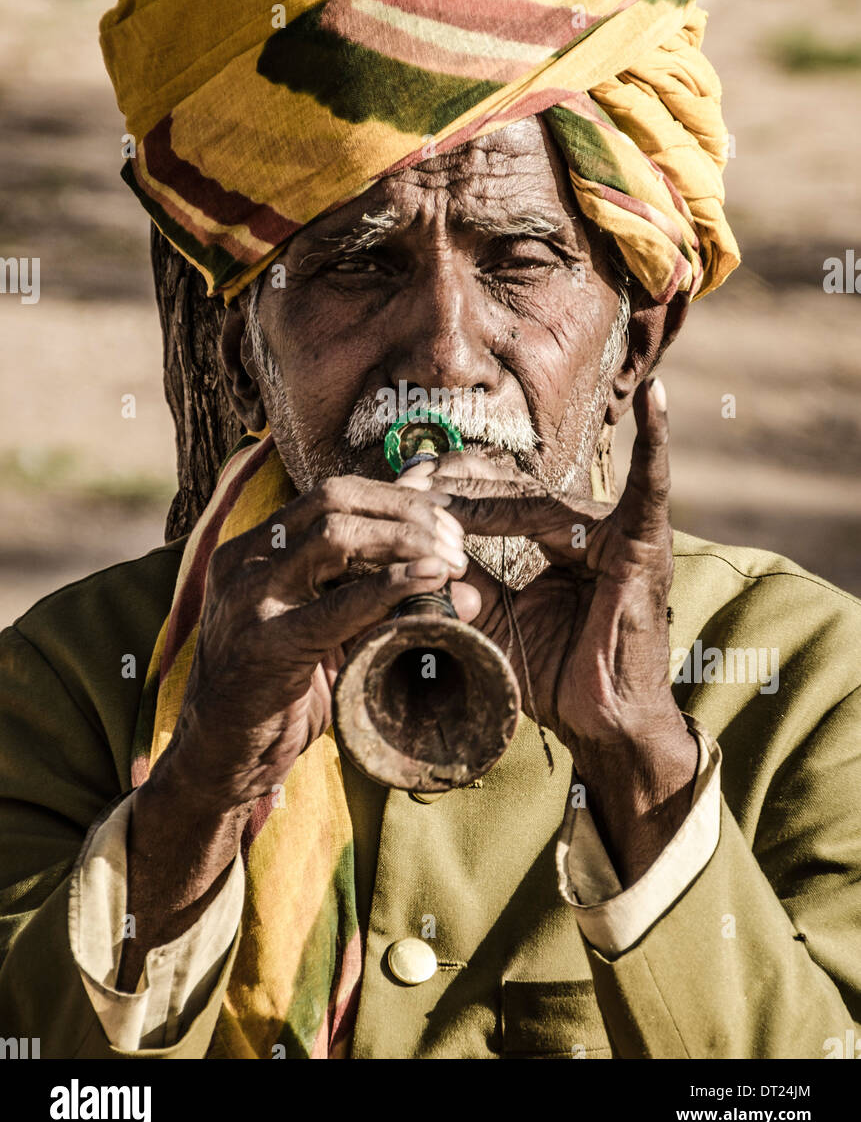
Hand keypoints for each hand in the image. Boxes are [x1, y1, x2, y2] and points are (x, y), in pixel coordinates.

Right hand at [153, 471, 475, 812]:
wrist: (220, 757)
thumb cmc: (277, 692)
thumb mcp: (326, 632)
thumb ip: (380, 603)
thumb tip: (465, 589)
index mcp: (251, 548)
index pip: (329, 494)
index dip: (393, 497)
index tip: (442, 517)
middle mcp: (243, 561)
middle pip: (334, 501)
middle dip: (405, 511)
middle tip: (455, 539)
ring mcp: (248, 598)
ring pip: (335, 536)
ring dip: (404, 539)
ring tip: (450, 561)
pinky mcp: (266, 643)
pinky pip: (338, 604)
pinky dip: (392, 585)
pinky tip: (430, 581)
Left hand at [430, 379, 697, 882]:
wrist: (601, 723)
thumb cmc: (555, 676)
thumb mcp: (495, 621)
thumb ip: (465, 584)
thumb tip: (418, 557)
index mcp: (565, 540)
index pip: (502, 503)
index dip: (453, 500)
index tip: (403, 492)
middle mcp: (595, 527)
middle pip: (516, 494)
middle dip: (456, 494)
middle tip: (405, 485)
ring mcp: (623, 530)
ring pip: (543, 501)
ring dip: (485, 504)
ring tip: (436, 496)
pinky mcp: (645, 541)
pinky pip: (649, 486)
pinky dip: (656, 439)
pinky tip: (654, 398)